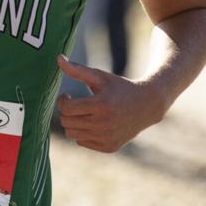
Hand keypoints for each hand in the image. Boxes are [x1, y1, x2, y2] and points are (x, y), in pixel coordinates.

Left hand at [54, 54, 169, 152]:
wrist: (147, 105)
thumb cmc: (119, 87)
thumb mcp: (100, 77)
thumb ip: (77, 70)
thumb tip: (58, 58)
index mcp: (101, 105)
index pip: (67, 108)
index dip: (63, 100)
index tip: (68, 96)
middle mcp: (104, 125)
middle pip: (66, 122)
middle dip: (67, 112)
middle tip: (75, 104)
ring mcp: (107, 138)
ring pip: (72, 134)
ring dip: (73, 123)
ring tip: (82, 114)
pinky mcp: (109, 147)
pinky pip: (82, 142)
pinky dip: (83, 133)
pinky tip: (93, 123)